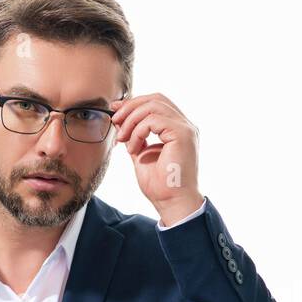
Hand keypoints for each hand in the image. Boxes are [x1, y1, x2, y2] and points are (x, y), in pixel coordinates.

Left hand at [109, 92, 203, 226]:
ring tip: (122, 139)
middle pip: (155, 98)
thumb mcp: (141, 154)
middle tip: (115, 122)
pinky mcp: (183, 135)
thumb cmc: (160, 185)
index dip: (134, 103)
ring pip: (153, 106)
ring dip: (131, 120)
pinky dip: (138, 132)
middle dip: (131, 107)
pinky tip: (133, 149)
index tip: (115, 112)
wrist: (172, 203)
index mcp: (178, 129)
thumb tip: (120, 118)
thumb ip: (135, 135)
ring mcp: (186, 129)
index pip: (156, 102)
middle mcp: (185, 126)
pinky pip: (154, 120)